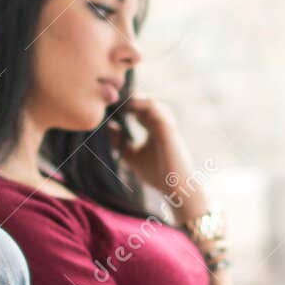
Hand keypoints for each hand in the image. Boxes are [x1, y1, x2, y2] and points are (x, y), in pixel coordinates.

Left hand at [113, 95, 203, 215]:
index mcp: (154, 129)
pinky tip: (130, 105)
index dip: (125, 106)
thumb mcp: (132, 156)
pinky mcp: (169, 129)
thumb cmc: (157, 174)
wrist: (176, 187)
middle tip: (110, 98)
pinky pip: (157, 110)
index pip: (139, 110)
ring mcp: (166, 125)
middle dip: (128, 99)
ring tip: (120, 100)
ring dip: (136, 99)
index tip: (108, 106)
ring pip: (152, 103)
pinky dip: (144, 104)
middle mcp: (161, 124)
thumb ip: (120, 142)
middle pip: (145, 103)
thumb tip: (109, 126)